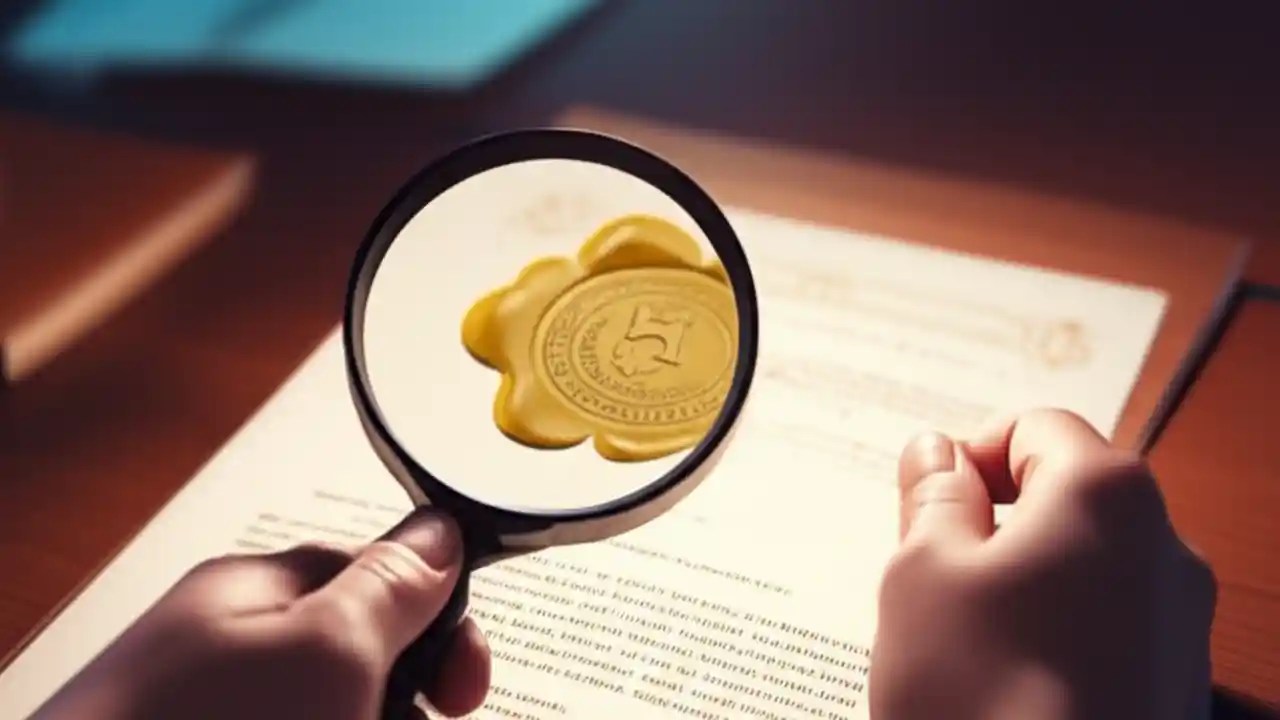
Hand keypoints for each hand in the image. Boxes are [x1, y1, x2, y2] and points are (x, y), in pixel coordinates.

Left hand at [32, 508, 490, 719]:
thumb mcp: (325, 649)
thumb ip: (389, 586)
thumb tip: (439, 530)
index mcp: (254, 596)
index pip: (375, 575)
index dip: (437, 623)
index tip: (464, 684)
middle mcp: (235, 657)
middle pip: (366, 661)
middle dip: (403, 701)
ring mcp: (229, 713)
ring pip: (341, 709)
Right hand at [870, 409, 1215, 719]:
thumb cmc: (982, 698)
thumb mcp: (921, 572)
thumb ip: (931, 494)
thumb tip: (936, 452)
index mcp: (1106, 493)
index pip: (1034, 426)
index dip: (969, 454)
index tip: (926, 504)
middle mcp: (1164, 545)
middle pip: (1065, 493)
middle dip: (992, 522)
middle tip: (931, 577)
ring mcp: (1179, 620)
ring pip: (1082, 562)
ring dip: (1019, 580)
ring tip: (963, 641)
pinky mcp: (1174, 681)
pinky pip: (1104, 623)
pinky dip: (1052, 630)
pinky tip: (1003, 681)